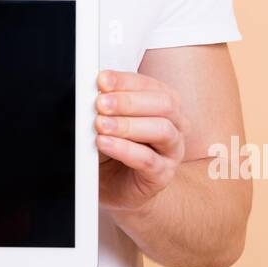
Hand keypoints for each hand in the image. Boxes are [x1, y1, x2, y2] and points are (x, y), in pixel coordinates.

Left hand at [94, 69, 187, 212]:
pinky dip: (124, 149)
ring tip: (100, 125)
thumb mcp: (107, 121)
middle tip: (100, 103)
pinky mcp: (163, 174)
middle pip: (163, 104)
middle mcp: (175, 125)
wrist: (114, 186)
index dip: (125, 81)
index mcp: (164, 104)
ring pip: (162, 130)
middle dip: (128, 101)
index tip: (102, 80)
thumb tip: (92, 90)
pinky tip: (104, 143)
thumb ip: (105, 106)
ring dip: (128, 125)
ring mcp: (172, 151)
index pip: (150, 85)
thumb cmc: (113, 148)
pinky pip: (148, 160)